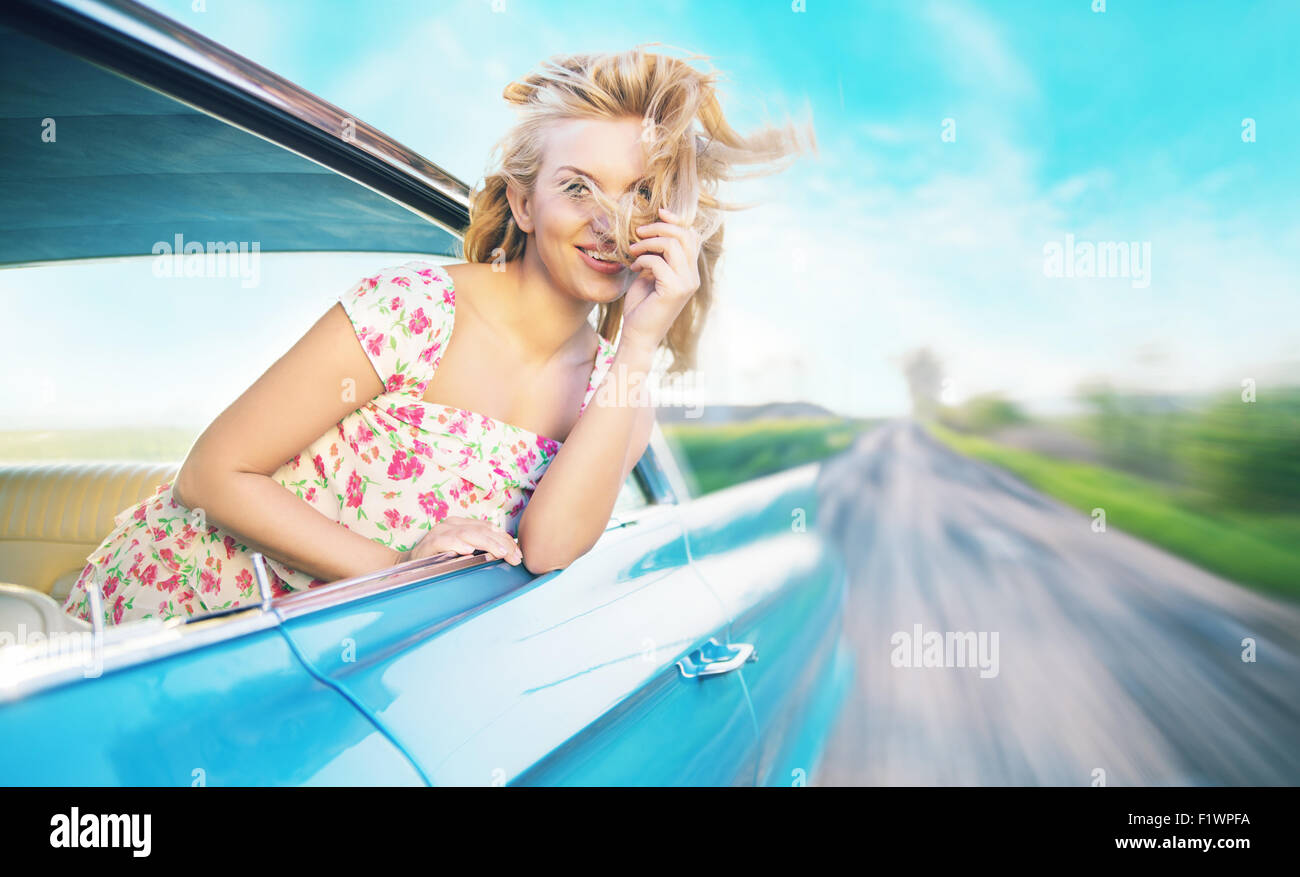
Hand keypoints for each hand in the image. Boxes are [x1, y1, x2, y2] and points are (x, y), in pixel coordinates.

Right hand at [398, 515, 521, 565]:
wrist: (408, 565)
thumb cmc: (439, 560)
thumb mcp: (462, 553)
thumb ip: (480, 550)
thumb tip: (507, 554)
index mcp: (462, 524)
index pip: (490, 528)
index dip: (506, 540)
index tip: (518, 554)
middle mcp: (453, 524)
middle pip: (483, 530)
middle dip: (502, 544)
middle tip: (515, 557)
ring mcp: (440, 531)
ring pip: (468, 533)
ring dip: (486, 543)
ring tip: (500, 552)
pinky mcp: (429, 542)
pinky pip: (445, 541)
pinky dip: (457, 545)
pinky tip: (468, 550)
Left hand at [622, 206, 702, 352]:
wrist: (637, 335)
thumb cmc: (641, 306)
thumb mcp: (650, 274)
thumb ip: (658, 255)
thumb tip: (656, 230)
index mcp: (690, 272)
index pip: (692, 236)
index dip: (676, 221)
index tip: (659, 213)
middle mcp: (692, 277)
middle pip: (684, 235)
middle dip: (660, 227)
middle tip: (639, 232)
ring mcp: (686, 284)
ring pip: (672, 244)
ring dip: (648, 242)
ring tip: (633, 250)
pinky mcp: (674, 290)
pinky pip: (657, 261)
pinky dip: (642, 259)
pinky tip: (633, 268)